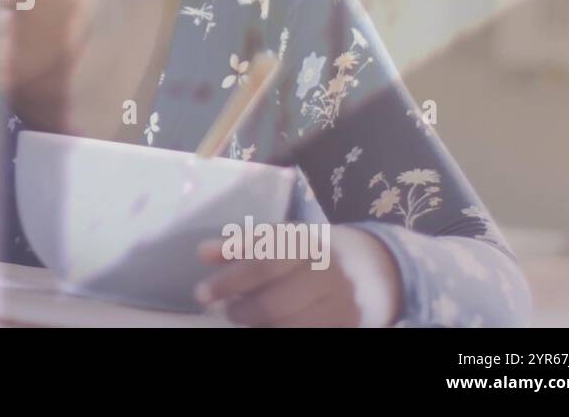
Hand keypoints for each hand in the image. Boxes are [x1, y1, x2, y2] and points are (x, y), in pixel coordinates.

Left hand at [193, 224, 401, 326]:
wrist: (367, 265)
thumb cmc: (305, 252)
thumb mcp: (276, 239)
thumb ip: (240, 245)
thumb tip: (203, 253)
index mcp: (304, 242)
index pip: (263, 262)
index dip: (230, 280)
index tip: (201, 293)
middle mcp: (326, 271)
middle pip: (275, 302)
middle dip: (242, 311)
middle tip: (228, 310)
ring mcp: (340, 301)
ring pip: (289, 325)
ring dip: (259, 325)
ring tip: (245, 317)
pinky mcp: (346, 322)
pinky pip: (306, 330)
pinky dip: (277, 330)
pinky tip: (266, 326)